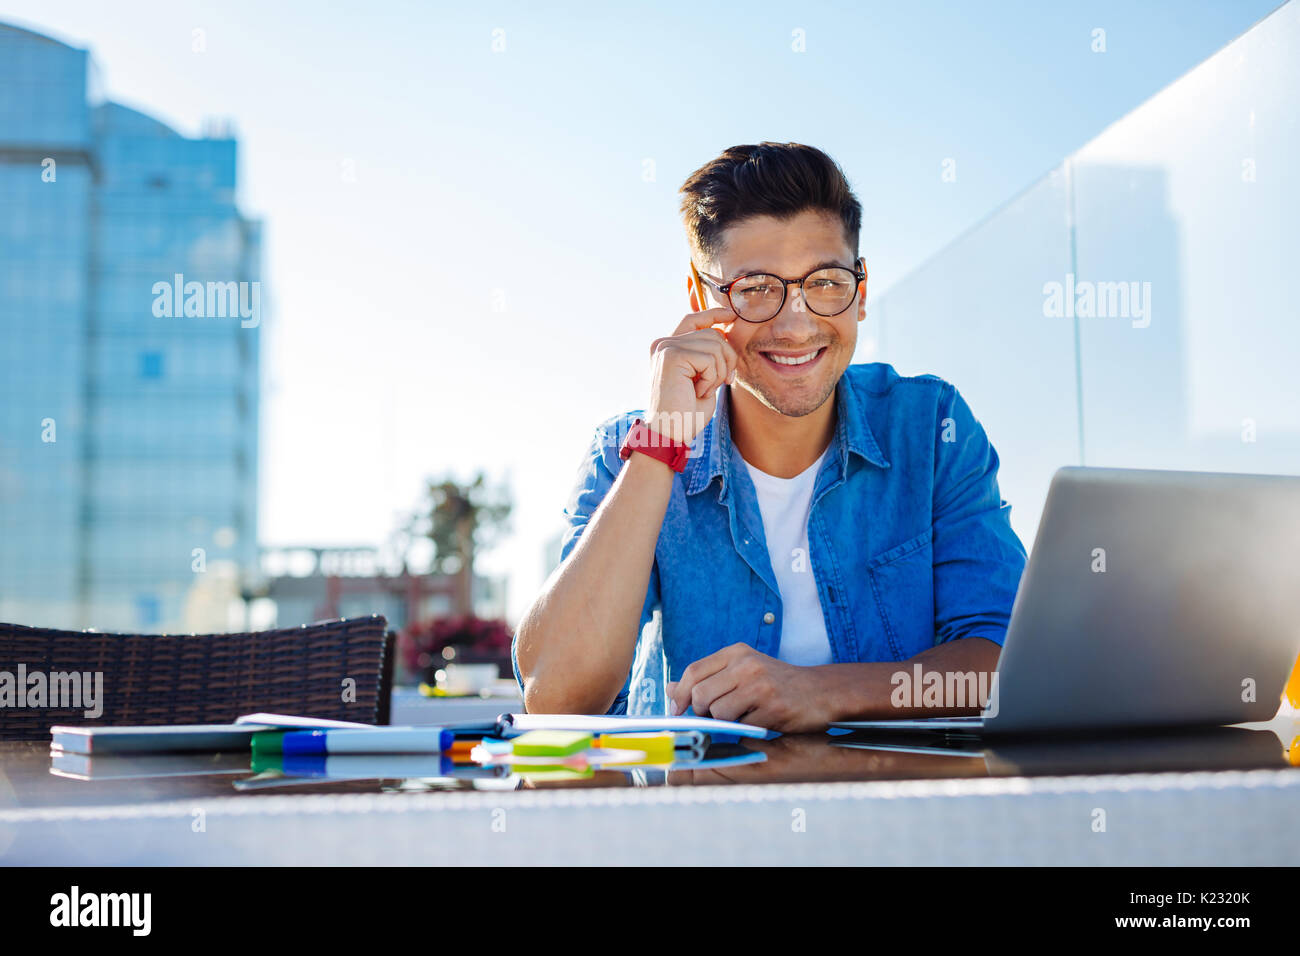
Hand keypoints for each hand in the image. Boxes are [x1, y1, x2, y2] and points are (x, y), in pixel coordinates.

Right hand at [645, 308, 736, 445]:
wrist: (670, 434)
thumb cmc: (686, 413)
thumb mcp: (703, 379)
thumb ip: (710, 357)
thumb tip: (726, 335)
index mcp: (668, 347)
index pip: (693, 319)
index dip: (714, 314)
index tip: (732, 314)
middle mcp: (664, 343)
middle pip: (713, 333)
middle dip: (728, 358)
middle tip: (722, 383)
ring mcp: (666, 347)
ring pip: (715, 344)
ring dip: (719, 372)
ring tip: (704, 390)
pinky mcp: (671, 355)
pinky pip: (710, 358)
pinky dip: (712, 378)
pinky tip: (698, 392)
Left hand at [666, 642, 834, 733]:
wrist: (821, 691)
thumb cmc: (777, 683)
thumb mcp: (741, 672)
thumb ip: (707, 679)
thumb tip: (669, 690)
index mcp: (736, 652)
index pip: (693, 671)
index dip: (679, 694)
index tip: (677, 710)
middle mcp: (746, 664)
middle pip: (700, 694)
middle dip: (702, 712)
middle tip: (718, 716)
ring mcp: (759, 684)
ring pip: (717, 712)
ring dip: (724, 722)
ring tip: (742, 716)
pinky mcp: (772, 706)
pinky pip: (741, 725)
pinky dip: (744, 728)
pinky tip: (759, 720)